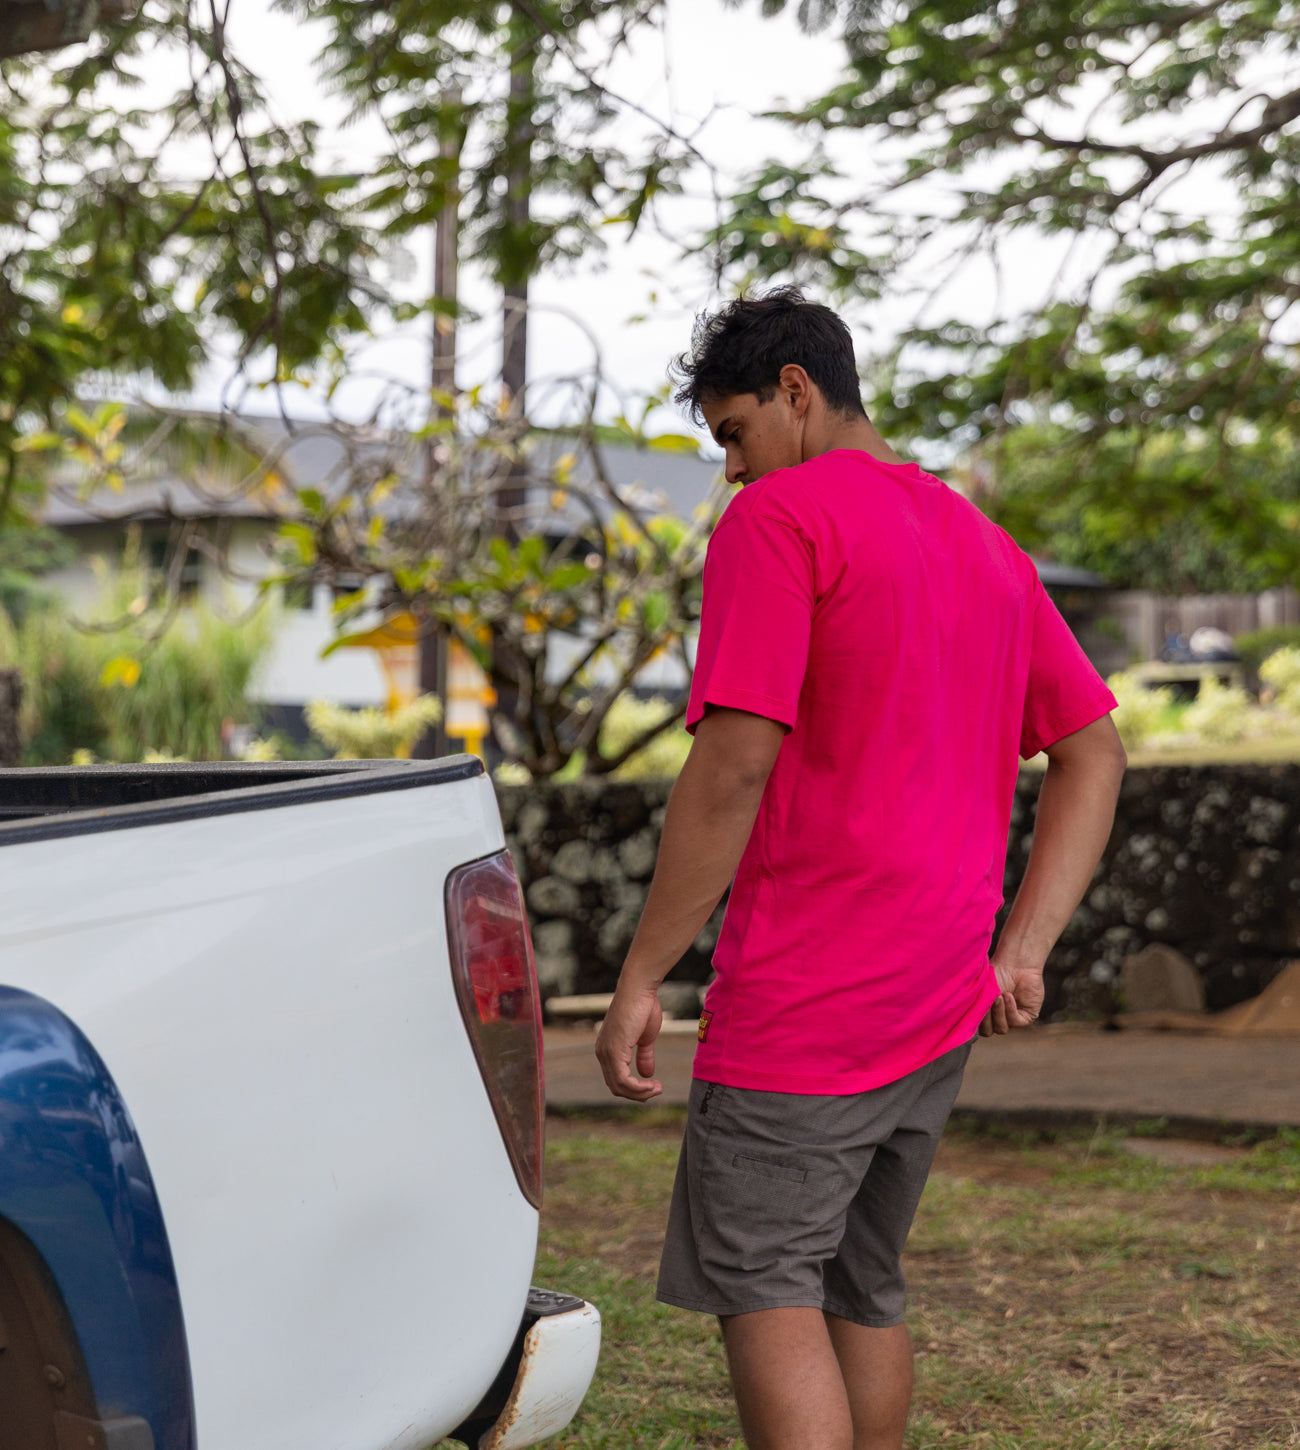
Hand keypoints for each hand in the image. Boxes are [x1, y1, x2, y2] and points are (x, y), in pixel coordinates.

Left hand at [595, 985, 663, 1100]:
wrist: (639, 989)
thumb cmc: (642, 1007)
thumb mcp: (645, 1037)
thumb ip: (644, 1056)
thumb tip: (648, 1074)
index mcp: (607, 1049)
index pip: (616, 1079)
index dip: (634, 1089)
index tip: (653, 1087)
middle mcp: (602, 1053)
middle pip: (616, 1087)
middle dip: (637, 1094)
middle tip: (657, 1090)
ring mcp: (606, 1052)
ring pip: (619, 1087)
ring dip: (640, 1093)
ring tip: (657, 1089)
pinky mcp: (613, 1051)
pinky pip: (623, 1080)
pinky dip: (638, 1088)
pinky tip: (652, 1085)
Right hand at [978, 959, 1044, 1036]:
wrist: (1015, 963)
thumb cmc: (995, 974)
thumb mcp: (980, 993)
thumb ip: (973, 1008)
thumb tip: (964, 1022)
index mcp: (984, 1014)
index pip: (976, 1029)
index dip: (973, 1023)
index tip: (971, 1010)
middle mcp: (997, 1018)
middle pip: (988, 1032)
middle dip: (986, 1019)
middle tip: (986, 1002)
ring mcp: (1011, 1019)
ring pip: (1001, 1029)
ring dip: (998, 1013)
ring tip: (998, 996)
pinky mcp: (1026, 1017)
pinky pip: (1015, 1021)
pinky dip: (1010, 1009)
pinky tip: (1008, 996)